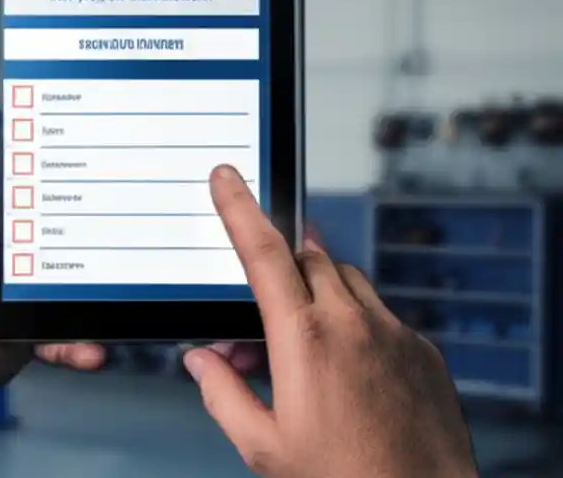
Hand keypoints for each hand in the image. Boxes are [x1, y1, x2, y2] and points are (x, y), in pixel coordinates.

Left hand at [0, 83, 104, 411]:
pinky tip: (99, 341)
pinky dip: (84, 338)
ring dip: (100, 278)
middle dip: (91, 210)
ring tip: (133, 272)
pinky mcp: (28, 327)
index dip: (49, 143)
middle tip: (134, 195)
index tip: (91, 123)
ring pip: (72, 273)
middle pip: (56, 215)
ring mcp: (15, 285)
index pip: (19, 164)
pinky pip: (68, 328)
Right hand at [183, 167, 476, 477]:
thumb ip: (223, 394)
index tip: (227, 180)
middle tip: (256, 326)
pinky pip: (382, 314)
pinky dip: (355, 324)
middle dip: (276, 269)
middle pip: (307, 257)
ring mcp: (395, 334)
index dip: (240, 208)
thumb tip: (202, 363)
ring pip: (347, 281)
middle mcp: (353, 324)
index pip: (263, 252)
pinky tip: (346, 372)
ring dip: (316, 294)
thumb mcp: (263, 446)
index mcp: (305, 339)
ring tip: (299, 350)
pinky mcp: (424, 352)